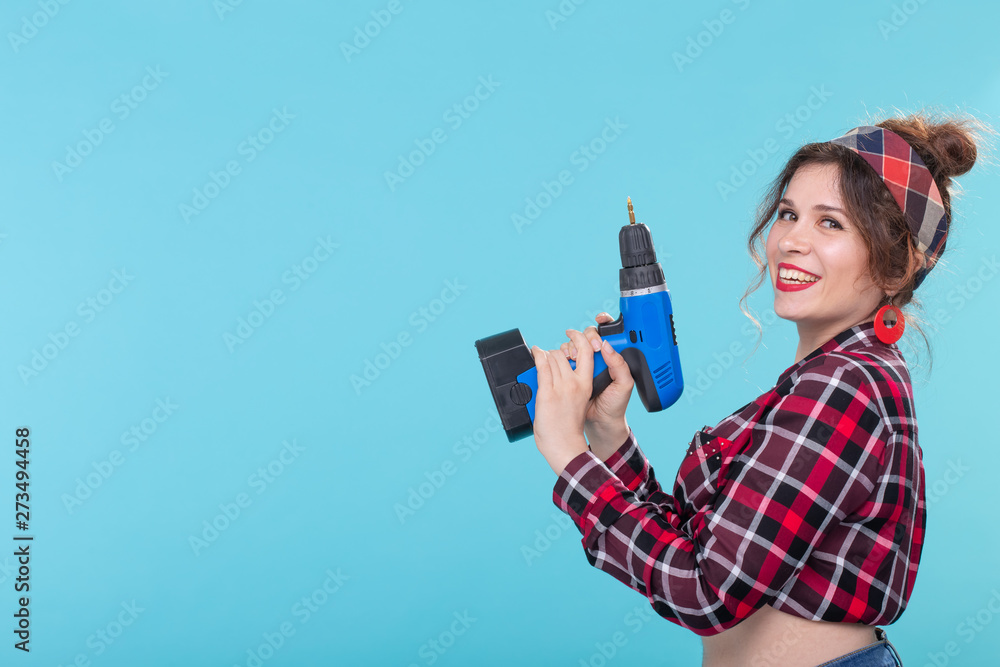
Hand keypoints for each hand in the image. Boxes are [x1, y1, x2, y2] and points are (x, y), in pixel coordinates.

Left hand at [529, 329, 595, 475]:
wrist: (564, 445)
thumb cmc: (570, 427)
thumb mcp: (580, 401)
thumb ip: (573, 385)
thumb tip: (560, 371)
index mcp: (586, 385)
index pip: (587, 352)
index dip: (580, 339)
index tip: (573, 336)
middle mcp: (574, 382)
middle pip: (563, 354)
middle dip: (555, 352)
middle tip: (550, 357)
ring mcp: (560, 386)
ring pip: (551, 357)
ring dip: (545, 356)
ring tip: (542, 358)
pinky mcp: (546, 392)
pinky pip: (541, 366)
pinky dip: (537, 355)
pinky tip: (535, 352)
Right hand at [559, 313, 633, 453]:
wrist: (600, 423)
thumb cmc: (615, 405)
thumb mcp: (624, 386)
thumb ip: (619, 365)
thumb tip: (607, 347)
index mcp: (613, 358)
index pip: (608, 334)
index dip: (604, 323)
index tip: (600, 320)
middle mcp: (598, 358)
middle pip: (588, 335)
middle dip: (586, 336)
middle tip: (590, 347)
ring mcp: (584, 365)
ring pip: (574, 344)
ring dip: (573, 346)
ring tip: (576, 357)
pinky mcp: (571, 373)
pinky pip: (564, 357)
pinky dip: (563, 355)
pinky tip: (567, 360)